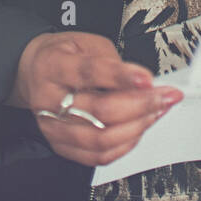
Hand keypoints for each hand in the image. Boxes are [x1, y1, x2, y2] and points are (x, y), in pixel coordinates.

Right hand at [9, 31, 183, 166]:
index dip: (121, 77)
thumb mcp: (87, 43)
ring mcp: (53, 127)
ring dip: (137, 127)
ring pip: (100, 139)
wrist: (33, 72)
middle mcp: (49, 99)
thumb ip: (113, 62)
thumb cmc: (64, 55)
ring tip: (157, 111)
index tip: (148, 79)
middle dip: (141, 105)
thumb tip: (144, 84)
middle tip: (166, 96)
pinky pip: (97, 156)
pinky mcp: (60, 145)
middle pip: (99, 111)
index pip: (89, 72)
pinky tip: (139, 128)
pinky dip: (125, 145)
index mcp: (53, 65)